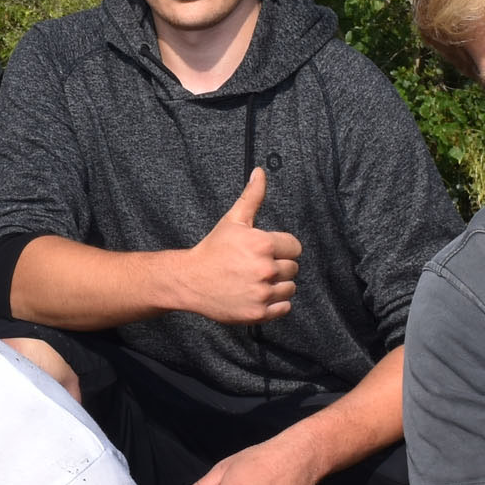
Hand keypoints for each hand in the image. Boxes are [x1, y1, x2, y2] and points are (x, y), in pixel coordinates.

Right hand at [174, 168, 299, 324]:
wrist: (190, 280)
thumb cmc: (212, 249)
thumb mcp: (233, 220)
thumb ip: (252, 196)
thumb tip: (261, 172)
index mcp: (263, 244)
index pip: (295, 247)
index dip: (281, 248)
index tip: (265, 251)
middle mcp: (266, 269)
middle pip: (293, 268)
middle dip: (278, 267)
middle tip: (256, 267)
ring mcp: (262, 293)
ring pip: (290, 288)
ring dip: (278, 286)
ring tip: (257, 281)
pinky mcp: (258, 313)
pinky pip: (284, 308)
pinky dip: (275, 304)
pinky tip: (258, 295)